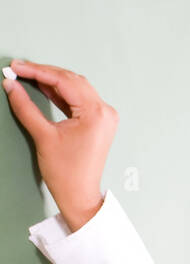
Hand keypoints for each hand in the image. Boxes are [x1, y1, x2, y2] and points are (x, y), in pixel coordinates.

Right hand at [2, 59, 117, 229]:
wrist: (79, 196)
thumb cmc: (67, 174)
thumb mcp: (42, 136)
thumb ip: (25, 107)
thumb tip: (11, 86)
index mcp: (96, 113)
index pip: (64, 81)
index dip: (37, 71)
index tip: (17, 67)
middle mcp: (104, 112)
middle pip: (71, 81)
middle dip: (44, 73)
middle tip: (19, 69)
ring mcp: (104, 117)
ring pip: (75, 88)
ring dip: (52, 81)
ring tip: (27, 76)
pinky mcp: (99, 123)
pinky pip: (79, 100)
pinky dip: (61, 93)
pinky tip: (44, 87)